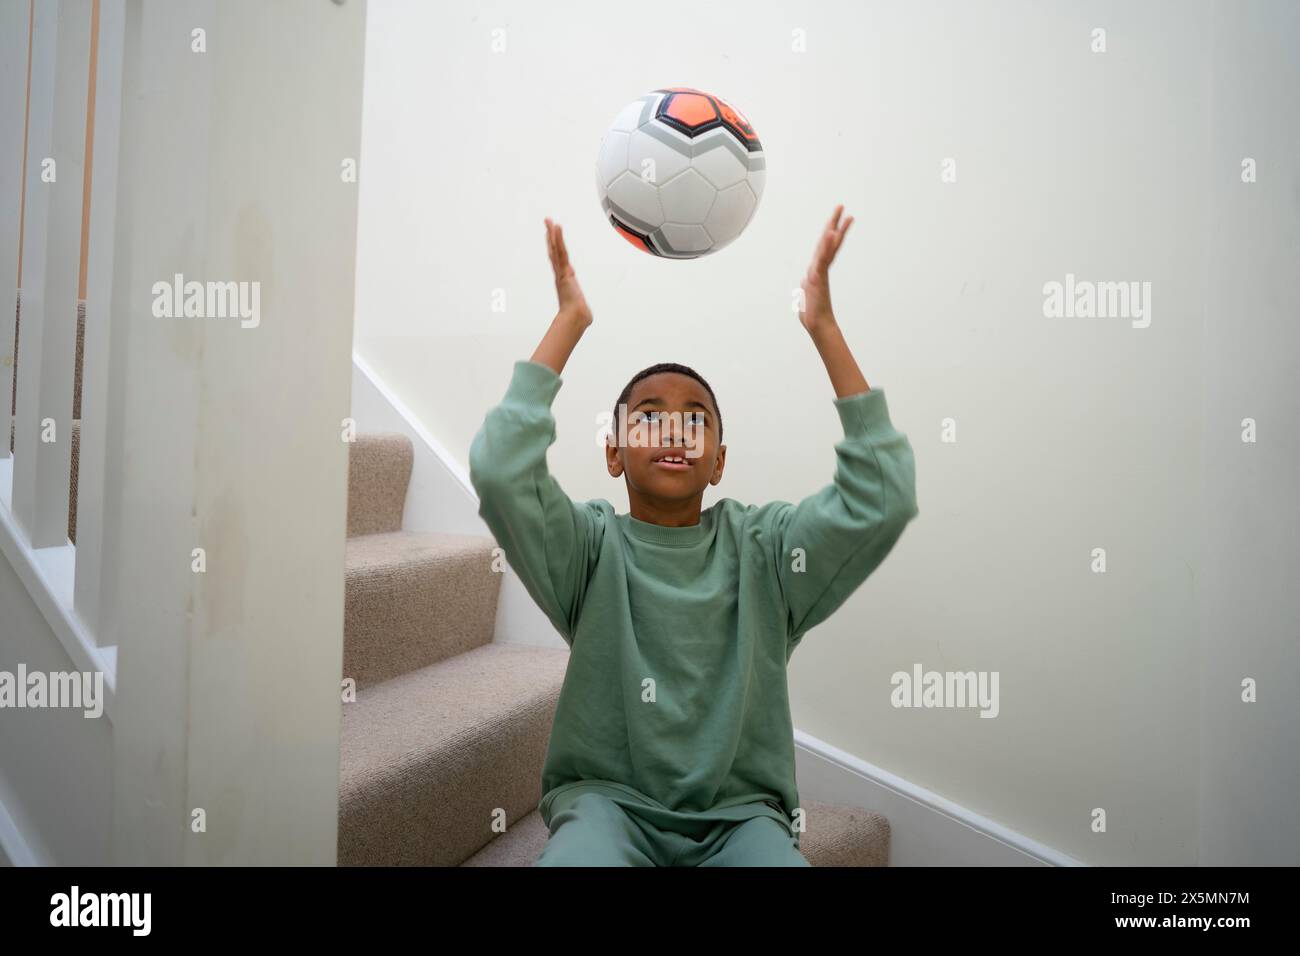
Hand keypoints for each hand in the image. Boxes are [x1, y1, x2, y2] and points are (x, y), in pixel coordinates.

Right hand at [545, 218, 591, 327]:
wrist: (575, 317)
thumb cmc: (577, 314)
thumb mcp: (579, 306)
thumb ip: (580, 307)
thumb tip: (586, 318)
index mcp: (564, 278)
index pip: (557, 258)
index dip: (553, 246)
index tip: (550, 236)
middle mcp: (560, 273)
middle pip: (553, 250)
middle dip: (550, 236)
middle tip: (547, 222)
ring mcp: (561, 271)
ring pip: (555, 249)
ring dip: (552, 234)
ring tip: (549, 221)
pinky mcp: (564, 270)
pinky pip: (561, 252)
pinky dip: (559, 239)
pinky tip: (557, 228)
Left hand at [799, 204, 852, 333]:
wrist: (817, 325)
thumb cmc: (813, 312)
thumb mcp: (806, 293)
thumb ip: (808, 284)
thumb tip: (806, 281)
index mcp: (818, 269)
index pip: (826, 246)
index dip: (830, 232)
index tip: (836, 219)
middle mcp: (821, 268)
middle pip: (830, 242)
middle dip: (835, 224)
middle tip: (842, 207)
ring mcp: (821, 272)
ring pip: (829, 247)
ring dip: (835, 230)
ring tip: (844, 216)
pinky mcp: (819, 277)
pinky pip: (823, 259)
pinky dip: (827, 246)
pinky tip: (831, 234)